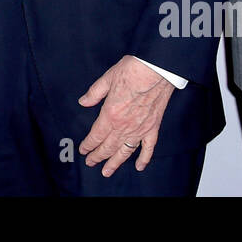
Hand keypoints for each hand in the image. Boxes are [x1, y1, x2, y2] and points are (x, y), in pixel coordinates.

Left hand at [77, 56, 173, 175]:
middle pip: (108, 147)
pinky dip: (144, 159)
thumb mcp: (107, 78)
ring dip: (115, 163)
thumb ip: (94, 93)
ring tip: (107, 171)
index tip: (84, 150)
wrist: (157, 69)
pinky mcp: (153, 127)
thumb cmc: (133, 71)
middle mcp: (124, 126)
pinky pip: (148, 148)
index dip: (88, 145)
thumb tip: (83, 101)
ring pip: (125, 152)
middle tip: (91, 163)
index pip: (96, 136)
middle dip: (97, 156)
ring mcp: (139, 129)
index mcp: (110, 114)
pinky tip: (139, 166)